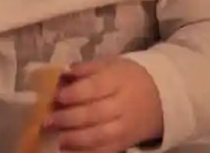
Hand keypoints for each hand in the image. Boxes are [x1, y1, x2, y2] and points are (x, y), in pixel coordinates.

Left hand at [47, 57, 163, 151]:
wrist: (160, 97)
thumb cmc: (126, 77)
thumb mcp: (110, 64)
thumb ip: (87, 68)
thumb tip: (64, 72)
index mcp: (118, 80)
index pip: (95, 88)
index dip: (75, 93)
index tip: (57, 96)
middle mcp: (123, 105)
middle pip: (95, 114)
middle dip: (69, 118)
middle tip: (49, 120)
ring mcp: (125, 127)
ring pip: (100, 136)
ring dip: (75, 138)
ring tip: (57, 137)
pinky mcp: (125, 142)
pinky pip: (106, 150)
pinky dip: (86, 152)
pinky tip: (67, 150)